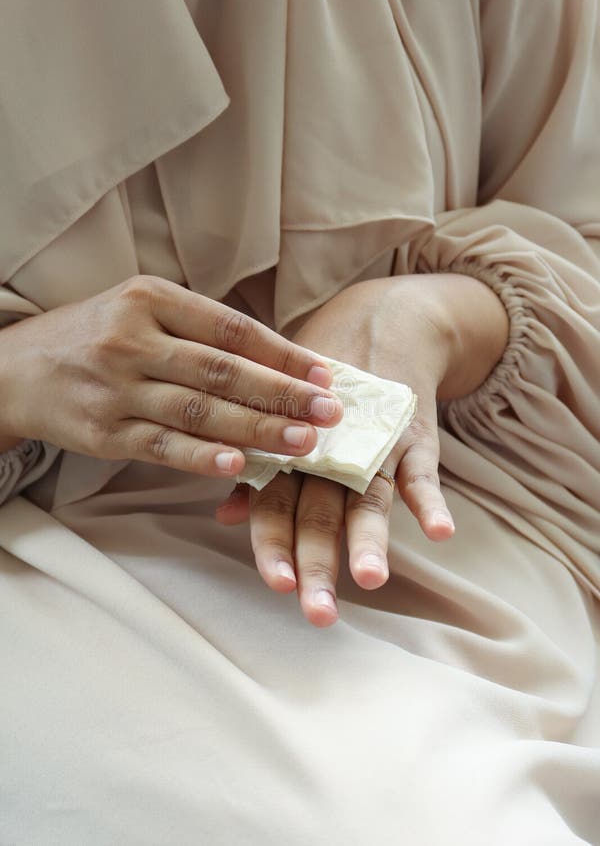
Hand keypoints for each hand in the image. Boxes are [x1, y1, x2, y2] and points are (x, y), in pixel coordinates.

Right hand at [0, 275, 342, 474]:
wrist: (16, 370)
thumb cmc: (95, 336)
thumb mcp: (139, 309)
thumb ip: (198, 329)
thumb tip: (279, 360)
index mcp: (149, 299)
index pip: (230, 328)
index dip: (282, 354)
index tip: (323, 375)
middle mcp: (132, 340)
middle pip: (222, 371)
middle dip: (283, 395)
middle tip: (329, 414)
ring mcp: (116, 389)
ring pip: (199, 411)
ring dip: (257, 430)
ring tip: (304, 444)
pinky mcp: (104, 433)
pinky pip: (163, 447)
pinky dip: (202, 458)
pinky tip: (239, 465)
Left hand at [217, 273, 508, 624]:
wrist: (378, 324)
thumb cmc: (318, 387)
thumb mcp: (283, 419)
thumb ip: (259, 472)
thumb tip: (224, 516)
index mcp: (292, 456)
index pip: (277, 508)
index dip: (276, 545)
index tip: (277, 586)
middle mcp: (328, 454)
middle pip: (321, 514)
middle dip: (318, 563)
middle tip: (318, 613)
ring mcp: (374, 444)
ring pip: (368, 498)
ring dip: (370, 538)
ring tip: (371, 579)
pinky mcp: (413, 432)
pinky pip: (424, 469)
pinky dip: (432, 499)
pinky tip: (442, 532)